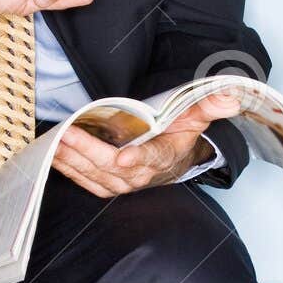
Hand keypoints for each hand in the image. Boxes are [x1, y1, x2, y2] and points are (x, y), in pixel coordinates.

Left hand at [53, 92, 239, 197]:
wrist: (171, 163)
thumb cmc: (178, 136)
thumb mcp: (194, 117)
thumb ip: (207, 106)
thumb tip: (229, 97)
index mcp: (164, 156)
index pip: (153, 158)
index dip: (138, 159)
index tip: (123, 157)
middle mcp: (142, 174)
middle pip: (113, 166)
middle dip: (88, 151)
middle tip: (66, 134)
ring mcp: (122, 183)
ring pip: (95, 175)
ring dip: (72, 160)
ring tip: (54, 142)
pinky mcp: (107, 185)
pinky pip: (85, 181)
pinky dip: (68, 170)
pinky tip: (53, 154)